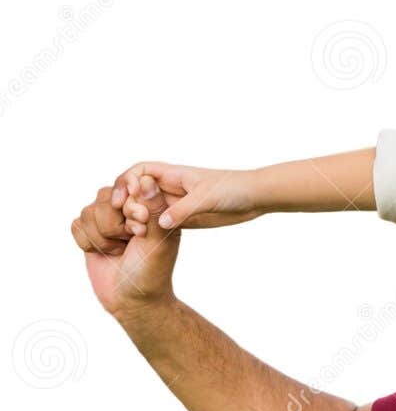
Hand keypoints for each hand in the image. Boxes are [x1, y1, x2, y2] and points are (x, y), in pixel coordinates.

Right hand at [72, 182, 180, 318]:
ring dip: (102, 236)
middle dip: (114, 224)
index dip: (129, 204)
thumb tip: (147, 179)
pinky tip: (103, 253)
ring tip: (118, 250)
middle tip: (130, 240)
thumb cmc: (151, 271)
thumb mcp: (157, 239)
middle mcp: (128, 210)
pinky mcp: (90, 233)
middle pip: (105, 197)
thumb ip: (153, 208)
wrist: (133, 300)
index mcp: (151, 207)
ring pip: (88, 210)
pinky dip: (88, 242)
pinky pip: (76, 224)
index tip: (138, 225)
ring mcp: (108, 221)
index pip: (130, 186)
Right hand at [112, 161, 262, 233]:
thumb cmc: (233, 188)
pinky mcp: (182, 219)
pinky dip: (147, 229)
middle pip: (136, 192)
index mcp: (173, 174)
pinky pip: (157, 222)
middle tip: (133, 219)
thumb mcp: (207, 198)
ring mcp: (174, 204)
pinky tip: (142, 239)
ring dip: (135, 218)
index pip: (138, 171)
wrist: (255, 198)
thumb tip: (160, 223)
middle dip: (128, 203)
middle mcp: (170, 188)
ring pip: (144, 208)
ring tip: (135, 232)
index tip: (124, 199)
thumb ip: (184, 209)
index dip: (126, 183)